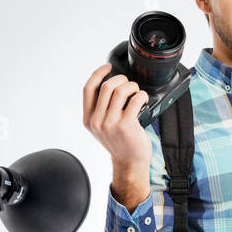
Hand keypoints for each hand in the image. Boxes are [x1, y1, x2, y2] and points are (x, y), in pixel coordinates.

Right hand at [83, 63, 150, 207]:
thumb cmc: (120, 143)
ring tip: (137, 92)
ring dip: (132, 86)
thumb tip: (110, 84)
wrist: (130, 163)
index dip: (98, 74)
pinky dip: (141, 95)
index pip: (88, 89)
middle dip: (121, 79)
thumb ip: (101, 109)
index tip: (108, 67)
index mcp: (88, 119)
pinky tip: (143, 99)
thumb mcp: (102, 127)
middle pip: (106, 87)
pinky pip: (135, 100)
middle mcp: (97, 121)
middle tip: (129, 84)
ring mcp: (111, 124)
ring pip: (120, 91)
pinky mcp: (127, 125)